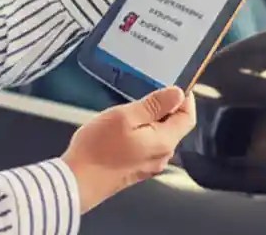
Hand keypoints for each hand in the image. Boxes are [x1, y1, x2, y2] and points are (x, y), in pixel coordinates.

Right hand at [61, 86, 196, 212]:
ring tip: (127, 113)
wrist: (77, 180)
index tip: (176, 85)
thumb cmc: (97, 149)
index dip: (185, 99)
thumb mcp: (125, 116)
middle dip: (165, 109)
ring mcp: (150, 165)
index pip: (188, 117)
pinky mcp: (137, 170)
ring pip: (160, 136)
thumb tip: (178, 94)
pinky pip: (147, 146)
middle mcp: (162, 156)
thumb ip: (154, 104)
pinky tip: (121, 131)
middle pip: (175, 127)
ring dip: (150, 121)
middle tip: (143, 96)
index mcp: (164, 141)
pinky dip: (141, 133)